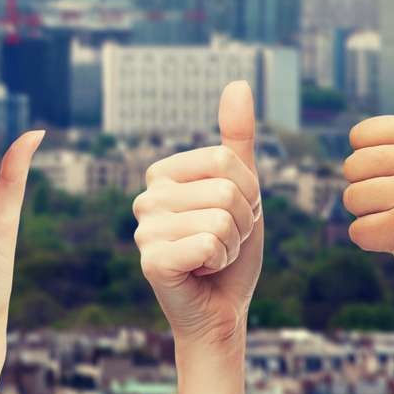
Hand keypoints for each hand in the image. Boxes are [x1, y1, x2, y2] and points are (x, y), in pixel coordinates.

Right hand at [133, 82, 262, 348]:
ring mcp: (145, 230)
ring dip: (232, 245)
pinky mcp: (151, 261)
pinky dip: (220, 262)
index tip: (232, 216)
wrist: (221, 311)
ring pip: (222, 219)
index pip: (226, 160)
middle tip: (222, 242)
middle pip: (227, 190)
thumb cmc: (230, 249)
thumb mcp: (242, 188)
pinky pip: (210, 243)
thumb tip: (239, 82)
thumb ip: (236, 138)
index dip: (247, 193)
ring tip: (212, 258)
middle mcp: (147, 196)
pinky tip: (201, 273)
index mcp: (163, 173)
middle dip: (242, 222)